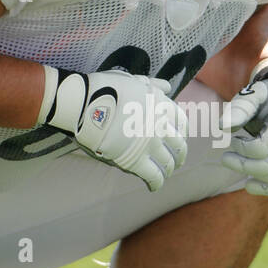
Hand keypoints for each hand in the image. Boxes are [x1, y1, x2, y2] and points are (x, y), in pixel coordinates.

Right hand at [41, 68, 187, 190]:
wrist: (84, 103)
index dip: (182, 132)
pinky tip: (154, 187)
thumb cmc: (105, 89)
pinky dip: (156, 183)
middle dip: (180, 154)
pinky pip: (153, 176)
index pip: (181, 121)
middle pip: (179, 145)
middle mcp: (160, 125)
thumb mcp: (133, 80)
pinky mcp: (136, 160)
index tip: (179, 137)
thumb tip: (167, 87)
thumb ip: (152, 85)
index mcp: (161, 105)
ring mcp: (150, 144)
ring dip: (169, 169)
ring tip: (166, 173)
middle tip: (178, 160)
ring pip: (168, 162)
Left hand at [220, 68, 267, 195]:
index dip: (242, 148)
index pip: (261, 147)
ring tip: (236, 165)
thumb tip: (222, 126)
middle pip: (267, 165)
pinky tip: (249, 185)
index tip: (233, 140)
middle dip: (241, 164)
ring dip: (251, 175)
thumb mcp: (256, 94)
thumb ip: (240, 107)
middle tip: (225, 158)